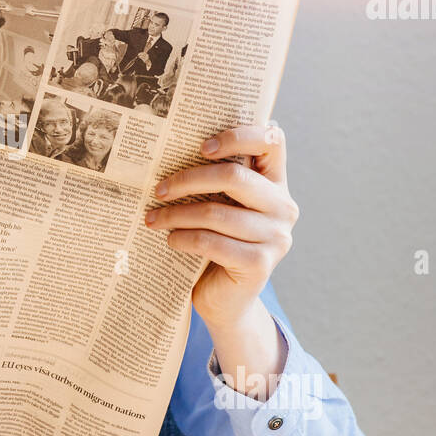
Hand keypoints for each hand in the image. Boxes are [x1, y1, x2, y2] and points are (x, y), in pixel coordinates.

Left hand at [144, 122, 298, 337]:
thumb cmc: (217, 244)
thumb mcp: (221, 207)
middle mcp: (283, 207)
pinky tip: (169, 239)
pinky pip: (212, 242)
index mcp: (276, 184)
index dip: (239, 135)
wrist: (225, 300)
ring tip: (152, 218)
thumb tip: (170, 151)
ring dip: (176, 214)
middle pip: (234, 176)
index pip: (272, 141)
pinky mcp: (260, 264)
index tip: (201, 147)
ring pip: (217, 212)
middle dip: (188, 179)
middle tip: (158, 189)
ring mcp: (276, 237)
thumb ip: (215, 182)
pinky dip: (184, 238)